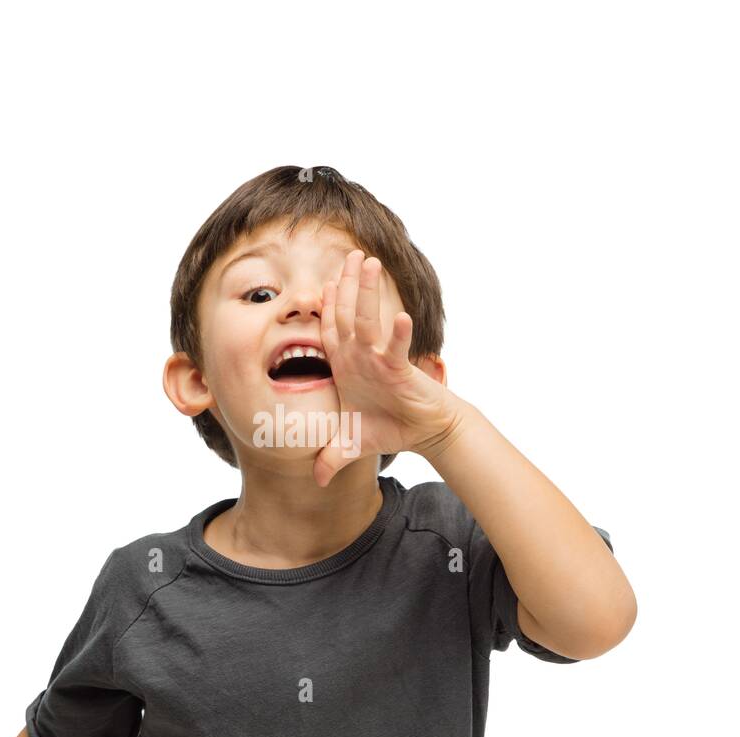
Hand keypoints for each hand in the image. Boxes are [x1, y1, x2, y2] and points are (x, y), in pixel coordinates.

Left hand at [314, 249, 462, 486]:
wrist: (423, 433)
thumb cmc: (389, 429)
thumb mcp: (352, 444)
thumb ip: (332, 456)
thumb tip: (316, 480)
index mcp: (346, 365)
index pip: (329, 330)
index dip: (323, 308)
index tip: (318, 283)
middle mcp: (361, 357)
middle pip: (347, 315)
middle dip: (346, 284)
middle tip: (347, 254)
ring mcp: (380, 360)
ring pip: (369, 321)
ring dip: (367, 292)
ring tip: (369, 263)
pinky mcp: (401, 371)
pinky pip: (397, 349)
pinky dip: (398, 334)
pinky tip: (400, 317)